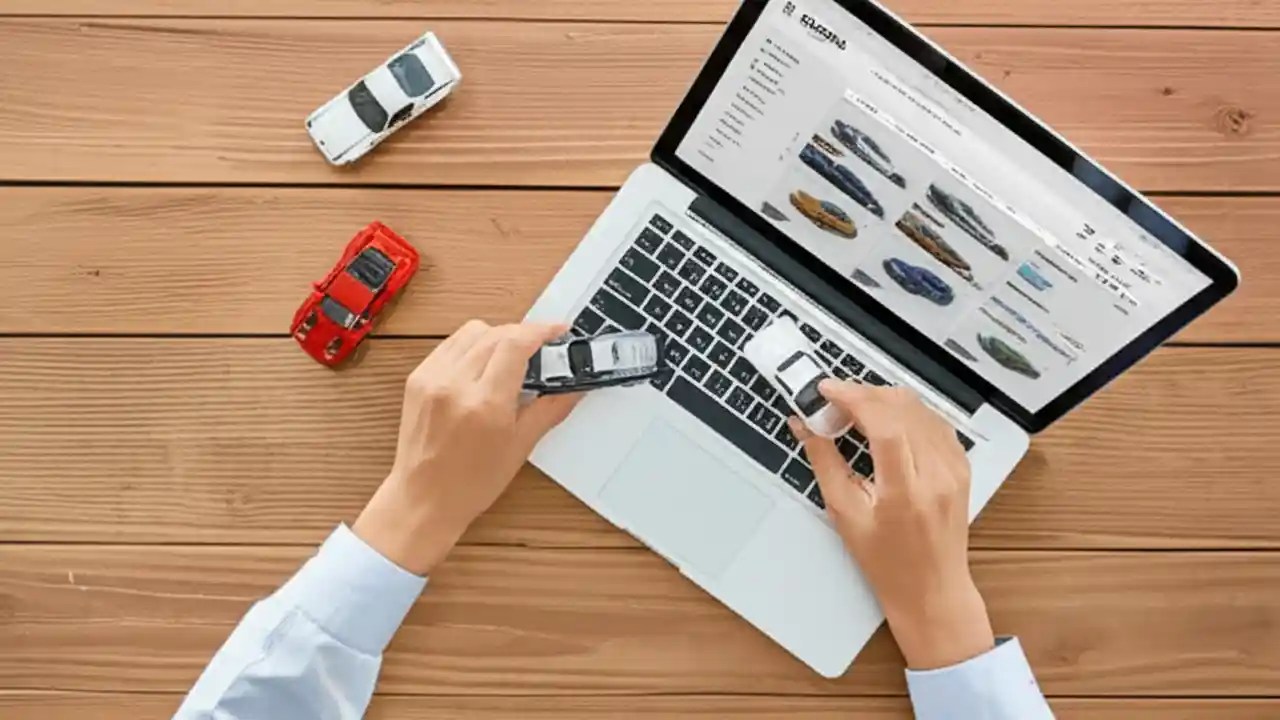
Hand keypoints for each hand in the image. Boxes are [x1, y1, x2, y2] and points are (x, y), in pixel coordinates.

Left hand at [353, 320, 580, 574]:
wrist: (424, 499)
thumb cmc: (471, 482)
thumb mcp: (521, 446)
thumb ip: (550, 408)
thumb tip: (574, 387)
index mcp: (485, 404)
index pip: (516, 344)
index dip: (541, 331)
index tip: (557, 331)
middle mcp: (454, 384)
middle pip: (496, 333)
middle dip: (523, 334)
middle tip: (540, 350)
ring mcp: (431, 379)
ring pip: (472, 332)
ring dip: (497, 336)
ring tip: (510, 358)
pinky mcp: (417, 378)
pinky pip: (450, 345)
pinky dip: (472, 346)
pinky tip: (482, 365)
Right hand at [792, 381, 994, 669]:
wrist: (932, 589)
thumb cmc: (886, 562)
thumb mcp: (845, 515)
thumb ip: (825, 462)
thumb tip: (805, 424)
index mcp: (905, 491)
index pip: (884, 424)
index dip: (854, 398)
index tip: (827, 390)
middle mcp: (936, 474)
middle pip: (902, 408)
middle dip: (864, 395)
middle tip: (834, 403)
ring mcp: (954, 468)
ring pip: (920, 409)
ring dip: (884, 400)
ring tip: (856, 412)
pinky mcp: (961, 466)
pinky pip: (935, 422)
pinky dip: (907, 413)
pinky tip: (887, 421)